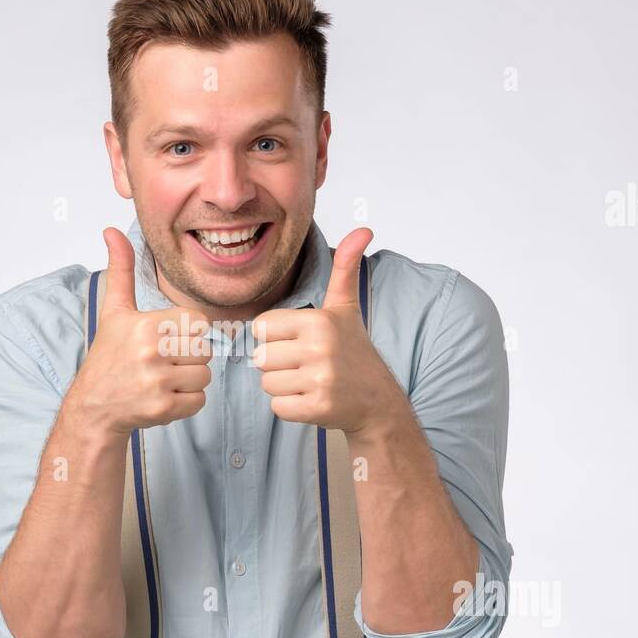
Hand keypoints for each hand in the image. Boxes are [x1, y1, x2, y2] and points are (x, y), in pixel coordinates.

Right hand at [66, 227, 213, 436]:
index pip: (198, 322)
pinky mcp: (163, 409)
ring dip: (189, 381)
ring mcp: (158, 382)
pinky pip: (199, 401)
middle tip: (163, 362)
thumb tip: (112, 231)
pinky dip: (186, 402)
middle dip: (189, 358)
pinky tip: (163, 396)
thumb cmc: (108, 356)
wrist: (93, 405)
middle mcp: (153, 352)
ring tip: (162, 379)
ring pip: (204, 376)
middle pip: (204, 350)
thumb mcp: (114, 311)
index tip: (167, 339)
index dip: (187, 332)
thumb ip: (121, 270)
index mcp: (147, 324)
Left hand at [251, 227, 400, 432]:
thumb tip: (363, 228)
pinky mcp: (318, 408)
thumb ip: (345, 268)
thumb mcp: (345, 306)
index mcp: (318, 320)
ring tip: (310, 381)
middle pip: (260, 358)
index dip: (275, 337)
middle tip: (306, 365)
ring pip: (267, 384)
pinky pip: (278, 408)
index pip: (261, 327)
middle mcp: (319, 348)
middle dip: (278, 365)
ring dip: (284, 387)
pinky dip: (291, 408)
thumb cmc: (353, 351)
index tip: (300, 341)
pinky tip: (313, 399)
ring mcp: (320, 379)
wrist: (378, 400)